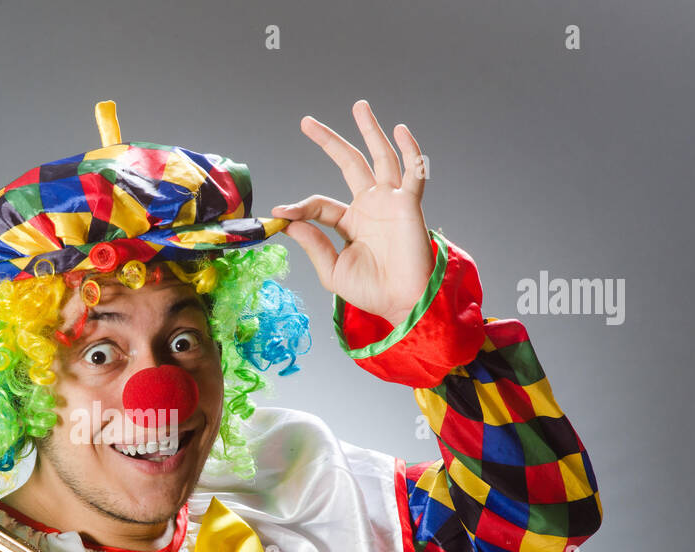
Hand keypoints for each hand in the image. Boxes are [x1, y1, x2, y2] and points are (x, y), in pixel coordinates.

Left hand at [271, 100, 434, 324]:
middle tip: (306, 121)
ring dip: (370, 131)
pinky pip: (413, 172)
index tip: (281, 212)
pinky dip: (410, 150)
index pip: (320, 204)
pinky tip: (400, 130)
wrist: (401, 303)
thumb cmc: (370, 291)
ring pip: (380, 158)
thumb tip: (287, 220)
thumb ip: (313, 243)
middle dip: (329, 141)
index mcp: (350, 221)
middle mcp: (370, 206)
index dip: (300, 206)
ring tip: (358, 106)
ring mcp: (390, 202)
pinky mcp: (409, 205)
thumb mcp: (332, 269)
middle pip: (348, 163)